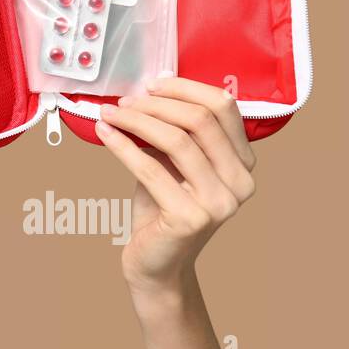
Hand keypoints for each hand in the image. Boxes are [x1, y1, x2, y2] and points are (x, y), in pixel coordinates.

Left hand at [95, 78, 256, 297]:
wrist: (157, 263)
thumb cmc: (162, 206)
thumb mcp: (173, 161)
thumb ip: (174, 129)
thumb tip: (154, 87)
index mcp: (243, 163)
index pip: (223, 107)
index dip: (184, 88)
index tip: (151, 85)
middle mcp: (241, 183)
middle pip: (200, 120)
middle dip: (156, 104)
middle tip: (124, 102)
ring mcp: (219, 203)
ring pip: (176, 140)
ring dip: (136, 121)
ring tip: (110, 114)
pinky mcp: (191, 218)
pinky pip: (150, 168)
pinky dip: (122, 145)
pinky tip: (104, 133)